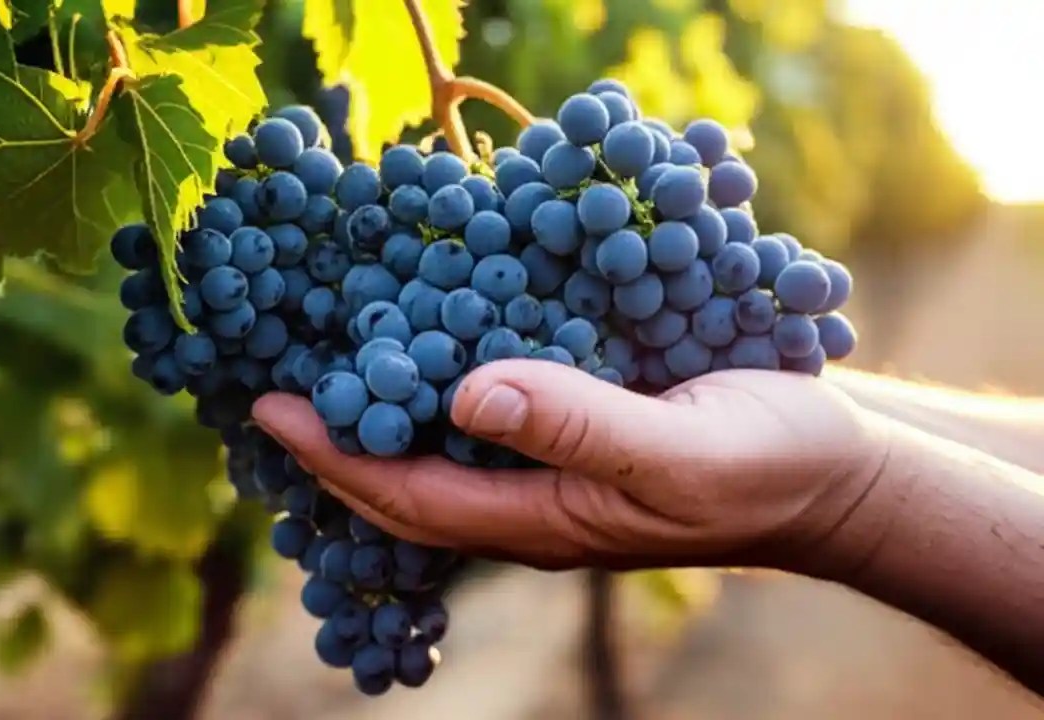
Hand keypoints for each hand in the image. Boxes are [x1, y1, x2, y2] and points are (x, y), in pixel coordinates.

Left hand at [251, 360, 890, 571]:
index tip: (271, 410)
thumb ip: (580, 427)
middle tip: (269, 390)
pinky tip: (423, 341)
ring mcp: (552, 466)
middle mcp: (530, 497)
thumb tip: (465, 394)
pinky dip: (439, 379)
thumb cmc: (767, 468)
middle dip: (334, 442)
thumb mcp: (681, 454)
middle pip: (405, 481)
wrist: (832, 470)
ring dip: (379, 409)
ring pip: (439, 448)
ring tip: (323, 361)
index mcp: (543, 518)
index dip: (335, 456)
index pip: (409, 498)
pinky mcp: (577, 426)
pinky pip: (486, 413)